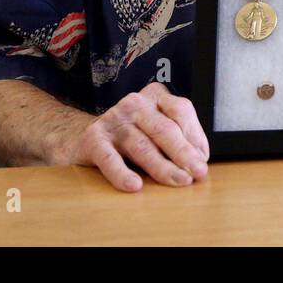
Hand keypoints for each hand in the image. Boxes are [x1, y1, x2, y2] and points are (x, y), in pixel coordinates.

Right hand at [51, 82, 209, 191]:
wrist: (78, 136)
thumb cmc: (128, 135)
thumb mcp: (154, 128)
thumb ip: (177, 137)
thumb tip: (200, 159)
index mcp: (155, 96)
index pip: (181, 111)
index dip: (195, 135)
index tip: (203, 159)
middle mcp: (135, 104)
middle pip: (164, 129)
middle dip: (184, 153)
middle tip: (198, 172)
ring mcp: (113, 120)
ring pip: (141, 146)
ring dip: (162, 166)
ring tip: (179, 181)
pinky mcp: (93, 139)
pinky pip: (109, 158)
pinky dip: (122, 173)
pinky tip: (134, 186)